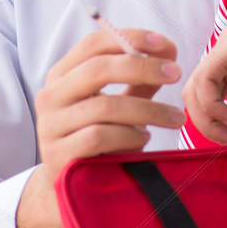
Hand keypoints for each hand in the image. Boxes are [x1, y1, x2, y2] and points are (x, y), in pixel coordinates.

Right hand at [15, 27, 183, 227]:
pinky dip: (129, 136)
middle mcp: (49, 96)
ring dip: (148, 110)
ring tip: (174, 118)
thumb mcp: (118, 105)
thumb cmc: (99, 139)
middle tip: (177, 73)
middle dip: (143, 67)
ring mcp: (50, 127)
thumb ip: (137, 80)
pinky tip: (144, 139)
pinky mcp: (58, 156)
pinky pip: (99, 138)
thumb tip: (168, 51)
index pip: (93, 44)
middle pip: (97, 69)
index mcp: (61, 76)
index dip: (131, 39)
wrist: (68, 189)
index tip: (166, 44)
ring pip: (104, 107)